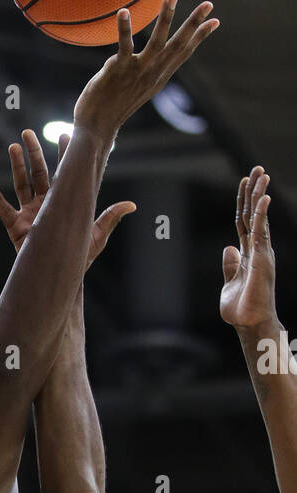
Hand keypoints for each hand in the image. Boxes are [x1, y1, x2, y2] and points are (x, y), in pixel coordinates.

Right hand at [0, 129, 134, 267]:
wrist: (58, 276)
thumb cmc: (78, 258)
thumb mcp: (96, 236)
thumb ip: (110, 218)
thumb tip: (132, 205)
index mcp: (62, 202)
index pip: (62, 173)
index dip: (62, 154)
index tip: (64, 136)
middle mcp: (44, 204)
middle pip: (37, 172)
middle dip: (33, 152)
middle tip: (27, 133)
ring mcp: (29, 214)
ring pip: (20, 184)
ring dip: (16, 166)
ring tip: (12, 147)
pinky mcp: (16, 228)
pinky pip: (3, 211)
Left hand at [73, 0, 218, 142]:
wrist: (97, 127)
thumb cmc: (114, 105)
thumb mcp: (138, 88)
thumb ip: (148, 71)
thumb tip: (154, 58)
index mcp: (159, 77)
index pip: (184, 53)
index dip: (200, 37)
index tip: (216, 20)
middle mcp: (152, 73)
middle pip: (178, 45)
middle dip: (194, 24)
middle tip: (208, 3)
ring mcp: (136, 71)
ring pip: (156, 43)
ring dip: (165, 19)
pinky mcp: (118, 70)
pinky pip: (124, 46)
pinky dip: (124, 29)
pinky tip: (124, 11)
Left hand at [220, 168, 275, 329]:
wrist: (249, 324)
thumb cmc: (241, 308)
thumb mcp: (230, 282)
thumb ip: (230, 265)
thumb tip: (228, 248)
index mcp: (249, 253)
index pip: (245, 221)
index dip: (244, 202)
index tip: (245, 182)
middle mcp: (258, 249)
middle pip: (254, 214)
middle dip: (255, 191)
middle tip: (257, 168)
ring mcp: (261, 252)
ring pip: (259, 218)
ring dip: (260, 195)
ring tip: (261, 174)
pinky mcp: (262, 258)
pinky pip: (260, 232)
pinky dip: (261, 214)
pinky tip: (263, 197)